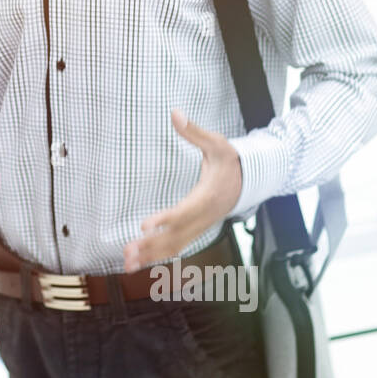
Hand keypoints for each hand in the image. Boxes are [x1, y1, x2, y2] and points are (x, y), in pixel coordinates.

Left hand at [124, 108, 241, 272]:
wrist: (250, 181)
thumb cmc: (230, 160)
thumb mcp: (217, 143)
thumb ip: (195, 132)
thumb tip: (175, 113)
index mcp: (207, 197)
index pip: (184, 211)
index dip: (165, 220)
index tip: (145, 226)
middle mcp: (204, 217)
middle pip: (176, 235)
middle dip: (151, 246)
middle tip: (127, 253)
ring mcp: (200, 226)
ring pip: (175, 246)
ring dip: (151, 256)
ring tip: (127, 264)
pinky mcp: (196, 230)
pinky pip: (177, 247)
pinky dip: (158, 256)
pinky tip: (139, 262)